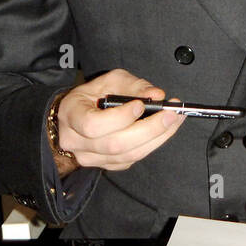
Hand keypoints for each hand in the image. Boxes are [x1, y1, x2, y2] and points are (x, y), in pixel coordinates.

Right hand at [54, 68, 185, 176]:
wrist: (80, 114)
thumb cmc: (94, 95)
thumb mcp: (111, 80)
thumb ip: (134, 85)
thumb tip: (157, 94)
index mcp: (71, 115)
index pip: (93, 125)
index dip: (120, 118)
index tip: (140, 105)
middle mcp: (76, 141)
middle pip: (115, 144)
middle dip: (149, 129)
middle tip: (171, 114)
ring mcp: (89, 157)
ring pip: (127, 155)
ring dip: (157, 138)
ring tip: (174, 121)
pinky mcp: (106, 164)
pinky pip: (132, 159)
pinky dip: (153, 144)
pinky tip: (165, 131)